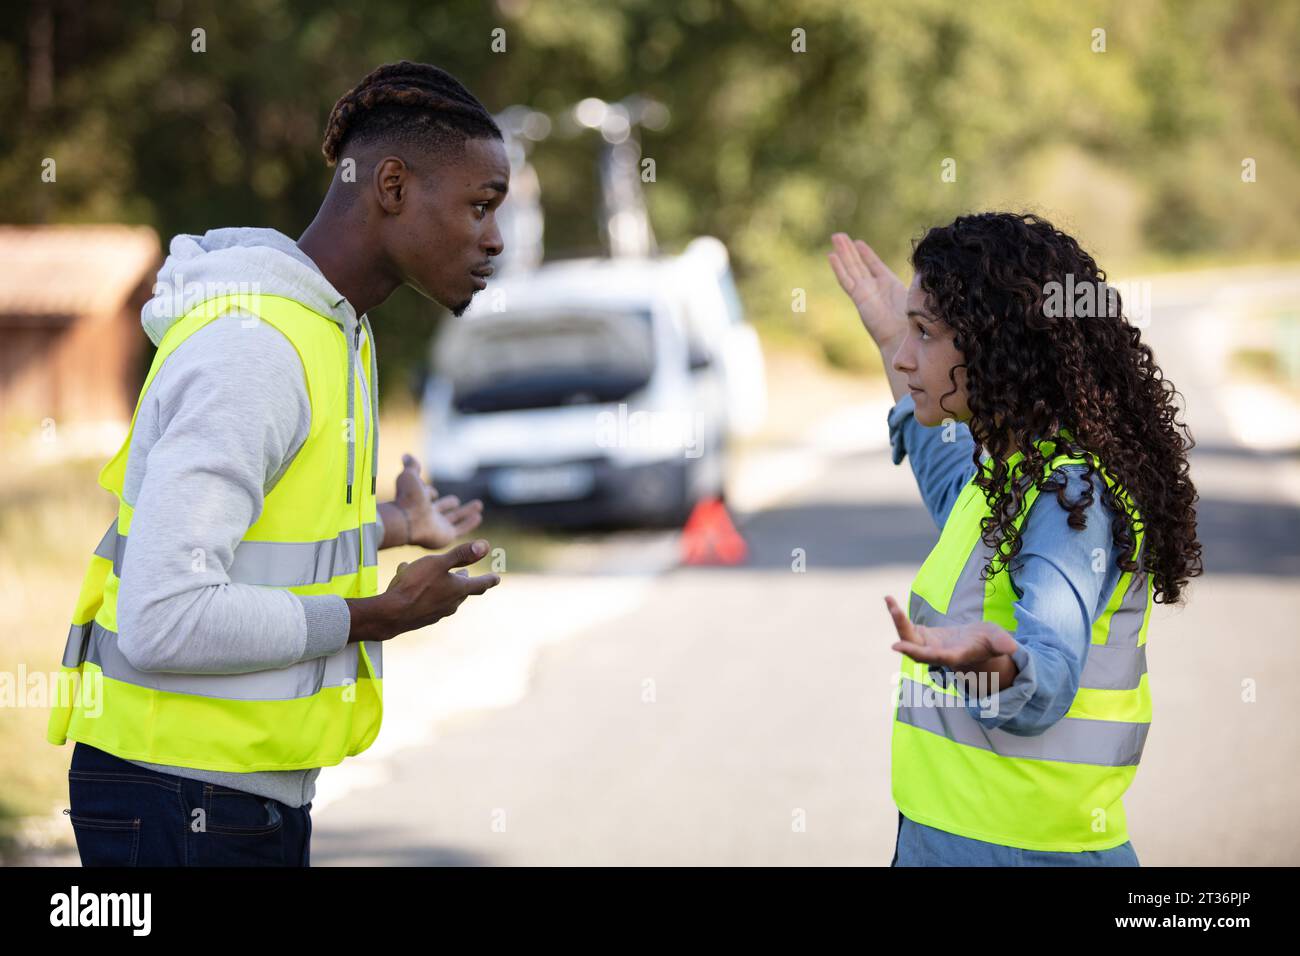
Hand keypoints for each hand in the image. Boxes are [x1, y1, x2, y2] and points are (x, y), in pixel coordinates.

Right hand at [385, 540, 500, 635]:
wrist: (391, 614)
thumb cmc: (415, 585)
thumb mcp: (438, 563)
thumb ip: (461, 554)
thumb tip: (486, 546)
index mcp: (459, 590)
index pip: (481, 584)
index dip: (489, 579)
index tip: (496, 578)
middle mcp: (451, 604)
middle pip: (462, 591)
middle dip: (464, 582)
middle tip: (465, 574)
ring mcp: (437, 613)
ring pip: (444, 596)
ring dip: (441, 585)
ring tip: (432, 574)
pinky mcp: (423, 618)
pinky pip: (427, 601)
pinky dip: (423, 591)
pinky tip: (407, 581)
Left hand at [393, 453, 483, 548]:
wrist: (407, 521)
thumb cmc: (407, 498)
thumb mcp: (409, 476)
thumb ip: (411, 466)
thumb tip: (406, 455)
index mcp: (417, 502)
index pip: (427, 496)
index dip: (430, 492)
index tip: (431, 493)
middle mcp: (427, 515)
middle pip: (441, 508)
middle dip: (449, 503)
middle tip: (456, 500)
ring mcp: (437, 526)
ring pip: (454, 518)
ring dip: (466, 512)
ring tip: (479, 505)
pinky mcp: (446, 535)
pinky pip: (461, 529)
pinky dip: (470, 524)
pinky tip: (478, 517)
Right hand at [828, 233, 908, 349]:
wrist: (903, 338)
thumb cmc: (912, 322)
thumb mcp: (915, 295)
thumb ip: (916, 283)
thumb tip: (926, 271)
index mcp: (889, 285)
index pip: (873, 266)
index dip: (866, 254)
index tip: (858, 242)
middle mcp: (874, 288)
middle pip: (858, 265)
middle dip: (849, 250)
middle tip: (838, 236)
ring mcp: (865, 293)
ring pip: (851, 268)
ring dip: (843, 253)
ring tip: (835, 237)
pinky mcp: (859, 298)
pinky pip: (847, 280)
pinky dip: (839, 268)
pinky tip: (832, 256)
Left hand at [884, 595, 1018, 669]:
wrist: (978, 646)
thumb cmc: (990, 643)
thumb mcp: (997, 640)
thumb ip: (1002, 643)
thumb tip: (1013, 648)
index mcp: (952, 657)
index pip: (932, 656)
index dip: (915, 651)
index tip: (897, 646)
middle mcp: (936, 653)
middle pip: (914, 646)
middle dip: (903, 630)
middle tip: (894, 610)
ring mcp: (926, 645)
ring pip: (907, 635)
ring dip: (898, 619)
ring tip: (889, 600)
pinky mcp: (922, 636)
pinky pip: (905, 626)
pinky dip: (897, 614)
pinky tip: (889, 599)